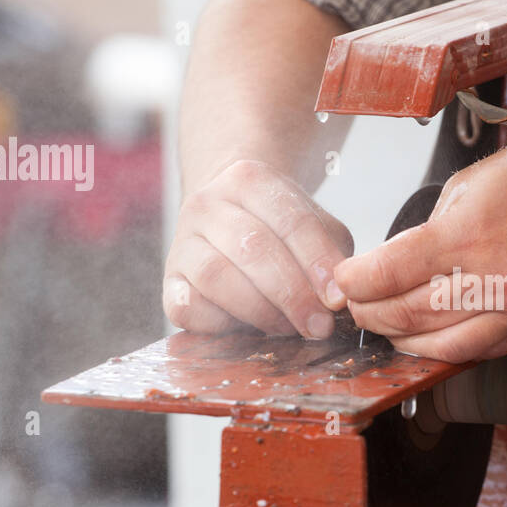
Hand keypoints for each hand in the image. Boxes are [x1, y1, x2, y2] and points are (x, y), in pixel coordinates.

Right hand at [163, 159, 352, 337]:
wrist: (227, 221)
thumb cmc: (280, 230)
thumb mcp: (314, 228)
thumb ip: (330, 255)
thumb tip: (338, 297)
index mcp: (249, 178)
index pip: (291, 221)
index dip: (317, 263)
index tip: (337, 299)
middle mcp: (207, 203)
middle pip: (253, 248)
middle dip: (292, 294)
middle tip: (318, 325)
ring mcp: (182, 241)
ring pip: (217, 277)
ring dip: (260, 311)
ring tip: (288, 327)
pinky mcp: (169, 280)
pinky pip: (188, 306)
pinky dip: (221, 323)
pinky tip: (247, 328)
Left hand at [333, 127, 506, 361]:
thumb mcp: (474, 183)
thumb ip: (432, 226)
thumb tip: (396, 262)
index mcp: (470, 233)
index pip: (389, 274)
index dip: (354, 283)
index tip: (341, 281)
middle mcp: (494, 279)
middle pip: (407, 315)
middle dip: (370, 313)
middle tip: (355, 306)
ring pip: (438, 347)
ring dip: (400, 340)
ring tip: (384, 325)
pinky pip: (476, 352)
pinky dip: (442, 349)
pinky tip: (424, 338)